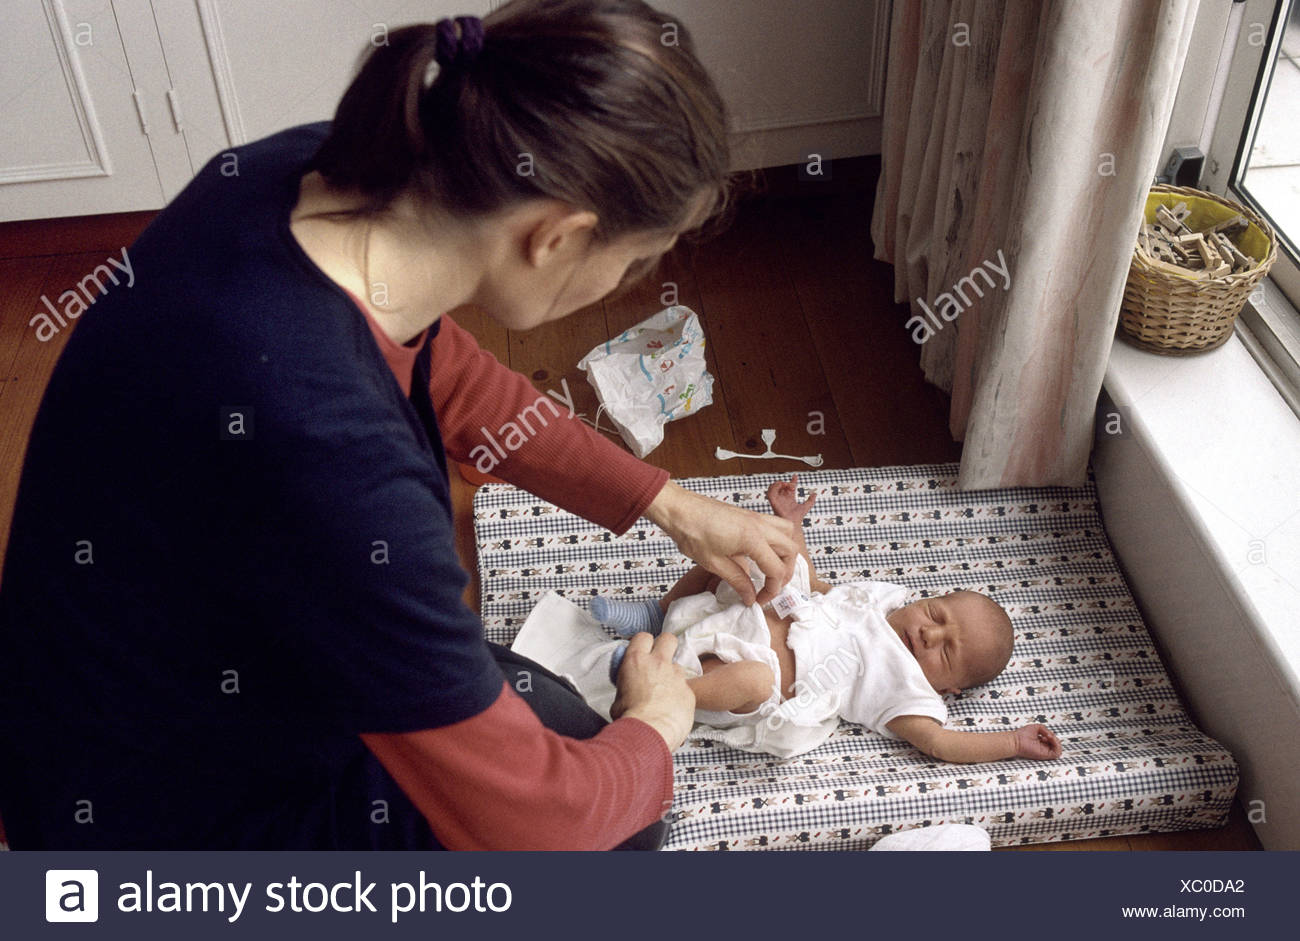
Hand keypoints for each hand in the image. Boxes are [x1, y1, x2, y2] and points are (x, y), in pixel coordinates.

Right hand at [610, 632, 695, 750]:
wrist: (650, 733)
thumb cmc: (631, 719)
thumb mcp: (617, 698)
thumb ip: (625, 687)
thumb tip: (627, 691)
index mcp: (636, 661)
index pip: (643, 637)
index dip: (643, 643)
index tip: (642, 650)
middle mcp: (659, 664)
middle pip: (668, 639)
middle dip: (665, 645)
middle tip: (660, 658)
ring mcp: (677, 677)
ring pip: (678, 666)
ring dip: (672, 675)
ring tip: (665, 692)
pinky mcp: (689, 692)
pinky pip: (685, 688)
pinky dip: (680, 695)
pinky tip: (672, 708)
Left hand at [645, 480, 798, 604]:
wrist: (678, 509)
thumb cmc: (692, 533)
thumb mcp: (714, 563)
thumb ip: (738, 580)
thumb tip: (751, 597)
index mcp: (753, 539)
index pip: (777, 570)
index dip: (771, 590)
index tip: (759, 600)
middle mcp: (760, 525)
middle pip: (790, 551)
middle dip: (785, 573)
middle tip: (770, 587)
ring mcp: (756, 517)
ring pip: (787, 534)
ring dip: (785, 554)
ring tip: (772, 569)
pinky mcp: (749, 515)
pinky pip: (775, 526)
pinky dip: (777, 540)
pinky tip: (762, 553)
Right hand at [766, 474, 815, 521]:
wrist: (793, 523)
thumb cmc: (798, 518)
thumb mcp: (806, 507)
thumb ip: (811, 500)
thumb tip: (815, 494)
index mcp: (789, 499)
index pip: (789, 487)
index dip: (792, 481)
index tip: (795, 476)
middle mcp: (782, 498)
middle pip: (781, 486)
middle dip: (786, 483)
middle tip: (793, 486)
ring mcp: (777, 499)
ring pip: (774, 487)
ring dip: (779, 484)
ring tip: (787, 486)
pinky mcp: (773, 501)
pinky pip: (770, 492)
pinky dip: (774, 487)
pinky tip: (781, 487)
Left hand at [1014, 724, 1061, 759]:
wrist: (1016, 741)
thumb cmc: (1022, 735)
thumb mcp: (1036, 727)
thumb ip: (1045, 729)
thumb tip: (1050, 735)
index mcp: (1041, 741)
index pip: (1052, 740)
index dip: (1052, 736)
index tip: (1046, 733)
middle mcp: (1044, 747)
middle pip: (1057, 744)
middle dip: (1055, 738)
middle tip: (1049, 735)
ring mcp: (1045, 751)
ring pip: (1058, 749)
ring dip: (1057, 741)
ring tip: (1050, 737)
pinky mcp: (1045, 755)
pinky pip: (1057, 753)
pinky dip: (1057, 745)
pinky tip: (1050, 739)